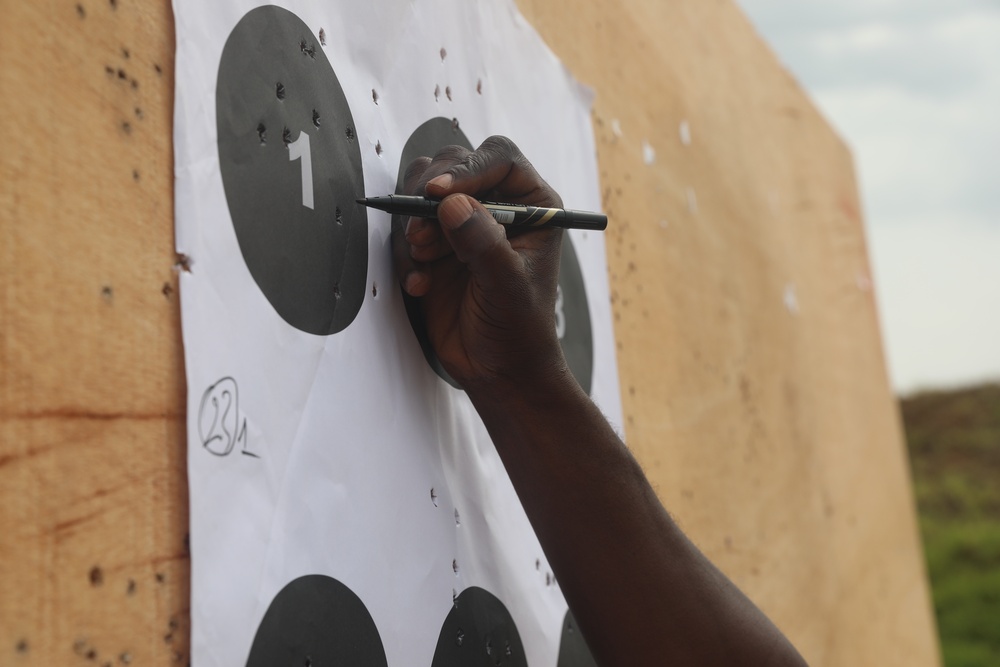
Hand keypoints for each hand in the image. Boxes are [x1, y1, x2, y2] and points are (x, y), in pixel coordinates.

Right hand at [391, 136, 566, 391]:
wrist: (499, 370)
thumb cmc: (520, 330)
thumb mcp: (508, 287)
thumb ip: (483, 244)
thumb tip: (454, 204)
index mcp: (532, 205)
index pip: (498, 159)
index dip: (468, 167)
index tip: (439, 193)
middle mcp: (497, 206)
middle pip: (454, 165)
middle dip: (430, 196)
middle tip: (421, 233)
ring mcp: (463, 225)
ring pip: (423, 193)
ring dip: (415, 225)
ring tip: (425, 260)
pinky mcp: (435, 247)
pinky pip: (407, 230)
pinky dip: (407, 256)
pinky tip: (421, 286)